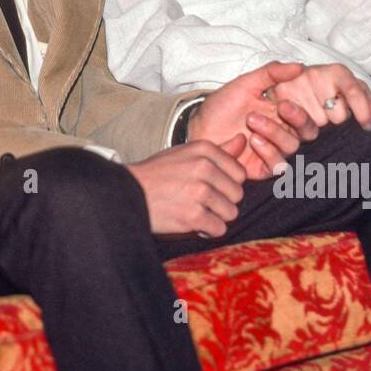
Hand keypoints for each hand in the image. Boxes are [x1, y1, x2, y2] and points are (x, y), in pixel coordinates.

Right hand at [128, 135, 248, 236]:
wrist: (127, 193)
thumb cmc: (158, 174)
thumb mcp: (186, 153)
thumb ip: (219, 150)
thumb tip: (243, 140)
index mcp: (204, 149)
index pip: (239, 173)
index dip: (226, 184)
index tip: (208, 186)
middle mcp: (203, 167)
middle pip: (237, 194)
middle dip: (222, 202)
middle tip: (199, 201)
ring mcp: (199, 191)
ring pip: (230, 213)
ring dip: (214, 217)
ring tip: (194, 211)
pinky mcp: (193, 215)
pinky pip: (218, 228)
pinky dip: (206, 230)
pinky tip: (191, 222)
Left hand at [189, 61, 320, 180]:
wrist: (199, 127)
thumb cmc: (221, 106)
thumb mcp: (246, 84)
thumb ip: (272, 73)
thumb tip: (300, 66)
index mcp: (282, 114)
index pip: (306, 116)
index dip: (302, 111)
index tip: (284, 102)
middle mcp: (282, 132)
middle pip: (307, 133)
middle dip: (298, 120)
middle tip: (279, 108)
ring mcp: (273, 150)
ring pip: (292, 147)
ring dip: (275, 132)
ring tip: (252, 121)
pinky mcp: (262, 167)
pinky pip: (278, 165)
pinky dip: (269, 152)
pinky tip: (252, 141)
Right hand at [260, 63, 370, 133]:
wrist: (288, 78)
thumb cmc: (323, 84)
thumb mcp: (346, 86)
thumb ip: (362, 97)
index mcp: (337, 71)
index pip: (354, 91)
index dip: (363, 111)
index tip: (367, 126)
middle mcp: (316, 75)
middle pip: (339, 115)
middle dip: (336, 117)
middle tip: (328, 111)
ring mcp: (298, 86)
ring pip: (320, 124)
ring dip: (318, 124)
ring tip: (312, 113)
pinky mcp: (281, 97)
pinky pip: (300, 125)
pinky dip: (302, 127)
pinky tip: (301, 119)